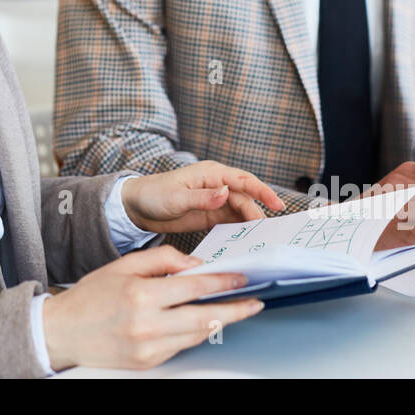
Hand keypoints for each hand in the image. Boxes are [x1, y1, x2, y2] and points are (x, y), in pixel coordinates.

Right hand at [40, 245, 264, 370]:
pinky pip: (182, 346)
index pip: (194, 287)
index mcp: (140, 296)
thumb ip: (162, 260)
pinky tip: (203, 322)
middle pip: (206, 318)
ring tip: (234, 310)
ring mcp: (148, 349)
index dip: (222, 283)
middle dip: (235, 309)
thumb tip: (195, 264)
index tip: (241, 278)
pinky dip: (196, 333)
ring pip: (197, 335)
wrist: (62, 332)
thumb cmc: (91, 296)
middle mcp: (147, 326)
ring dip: (219, 322)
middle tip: (253, 302)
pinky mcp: (148, 363)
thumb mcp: (123, 265)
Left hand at [120, 160, 285, 233]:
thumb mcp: (176, 198)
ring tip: (261, 239)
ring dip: (251, 223)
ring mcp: (215, 200)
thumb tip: (227, 193)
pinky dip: (240, 229)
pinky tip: (246, 240)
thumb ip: (203, 197)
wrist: (137, 207)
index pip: (243, 180)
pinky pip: (231, 221)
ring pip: (241, 210)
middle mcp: (217, 185)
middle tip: (267, 233)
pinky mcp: (211, 214)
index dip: (262, 191)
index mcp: (211, 174)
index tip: (277, 204)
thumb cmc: (154, 195)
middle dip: (258, 214)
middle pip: (245, 199)